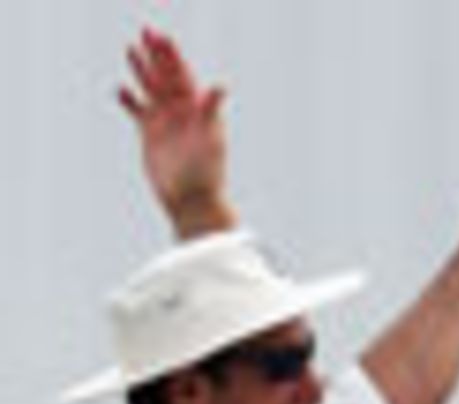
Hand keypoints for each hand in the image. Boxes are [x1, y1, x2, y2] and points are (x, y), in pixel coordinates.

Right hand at [118, 26, 233, 235]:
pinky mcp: (149, 134)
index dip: (172, 55)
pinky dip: (128, 100)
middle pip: (164, 75)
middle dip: (155, 54)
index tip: (162, 37)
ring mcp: (164, 121)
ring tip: (129, 49)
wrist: (191, 199)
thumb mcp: (209, 137)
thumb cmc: (205, 171)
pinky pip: (137, 111)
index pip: (182, 74)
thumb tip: (221, 85)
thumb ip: (211, 109)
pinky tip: (120, 90)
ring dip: (140, 70)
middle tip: (145, 31)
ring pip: (149, 88)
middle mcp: (180, 111)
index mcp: (196, 108)